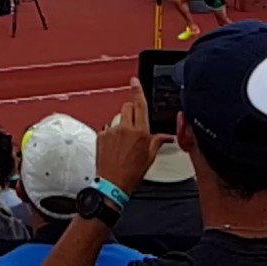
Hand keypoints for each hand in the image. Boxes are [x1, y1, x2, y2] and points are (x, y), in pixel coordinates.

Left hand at [96, 79, 174, 196]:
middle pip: (127, 107)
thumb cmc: (131, 174)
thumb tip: (165, 136)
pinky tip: (114, 147)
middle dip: (131, 111)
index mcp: (141, 132)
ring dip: (121, 125)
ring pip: (118, 119)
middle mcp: (125, 129)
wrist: (112, 184)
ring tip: (123, 143)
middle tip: (133, 125)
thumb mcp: (149, 158)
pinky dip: (111, 134)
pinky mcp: (101, 136)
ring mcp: (111, 131)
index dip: (138, 90)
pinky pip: (108, 129)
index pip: (140, 104)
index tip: (135, 80)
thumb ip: (157, 142)